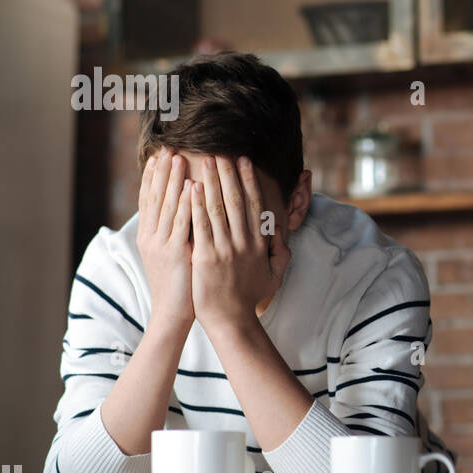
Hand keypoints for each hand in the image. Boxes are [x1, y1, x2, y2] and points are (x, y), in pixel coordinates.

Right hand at [136, 148, 194, 331]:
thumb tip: (183, 211)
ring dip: (172, 180)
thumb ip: (175, 233)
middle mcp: (152, 237)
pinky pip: (181, 223)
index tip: (157, 156)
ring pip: (166, 205)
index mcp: (150, 236)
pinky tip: (191, 186)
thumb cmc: (180, 285)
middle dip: (161, 171)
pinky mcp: (176, 253)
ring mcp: (162, 244)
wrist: (173, 314)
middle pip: (155, 197)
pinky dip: (185, 203)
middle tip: (166, 148)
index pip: (149, 200)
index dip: (152, 177)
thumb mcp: (172, 255)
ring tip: (177, 158)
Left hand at [189, 155, 290, 332]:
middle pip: (235, 201)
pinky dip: (196, 205)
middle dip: (227, 174)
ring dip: (211, 182)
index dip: (248, 181)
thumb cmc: (250, 298)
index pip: (253, 205)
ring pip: (217, 208)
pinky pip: (201, 226)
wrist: (231, 320)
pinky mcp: (206, 258)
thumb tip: (278, 230)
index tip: (242, 163)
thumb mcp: (274, 275)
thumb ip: (280, 252)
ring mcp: (225, 249)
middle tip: (220, 152)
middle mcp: (243, 243)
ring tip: (205, 161)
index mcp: (258, 244)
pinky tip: (191, 187)